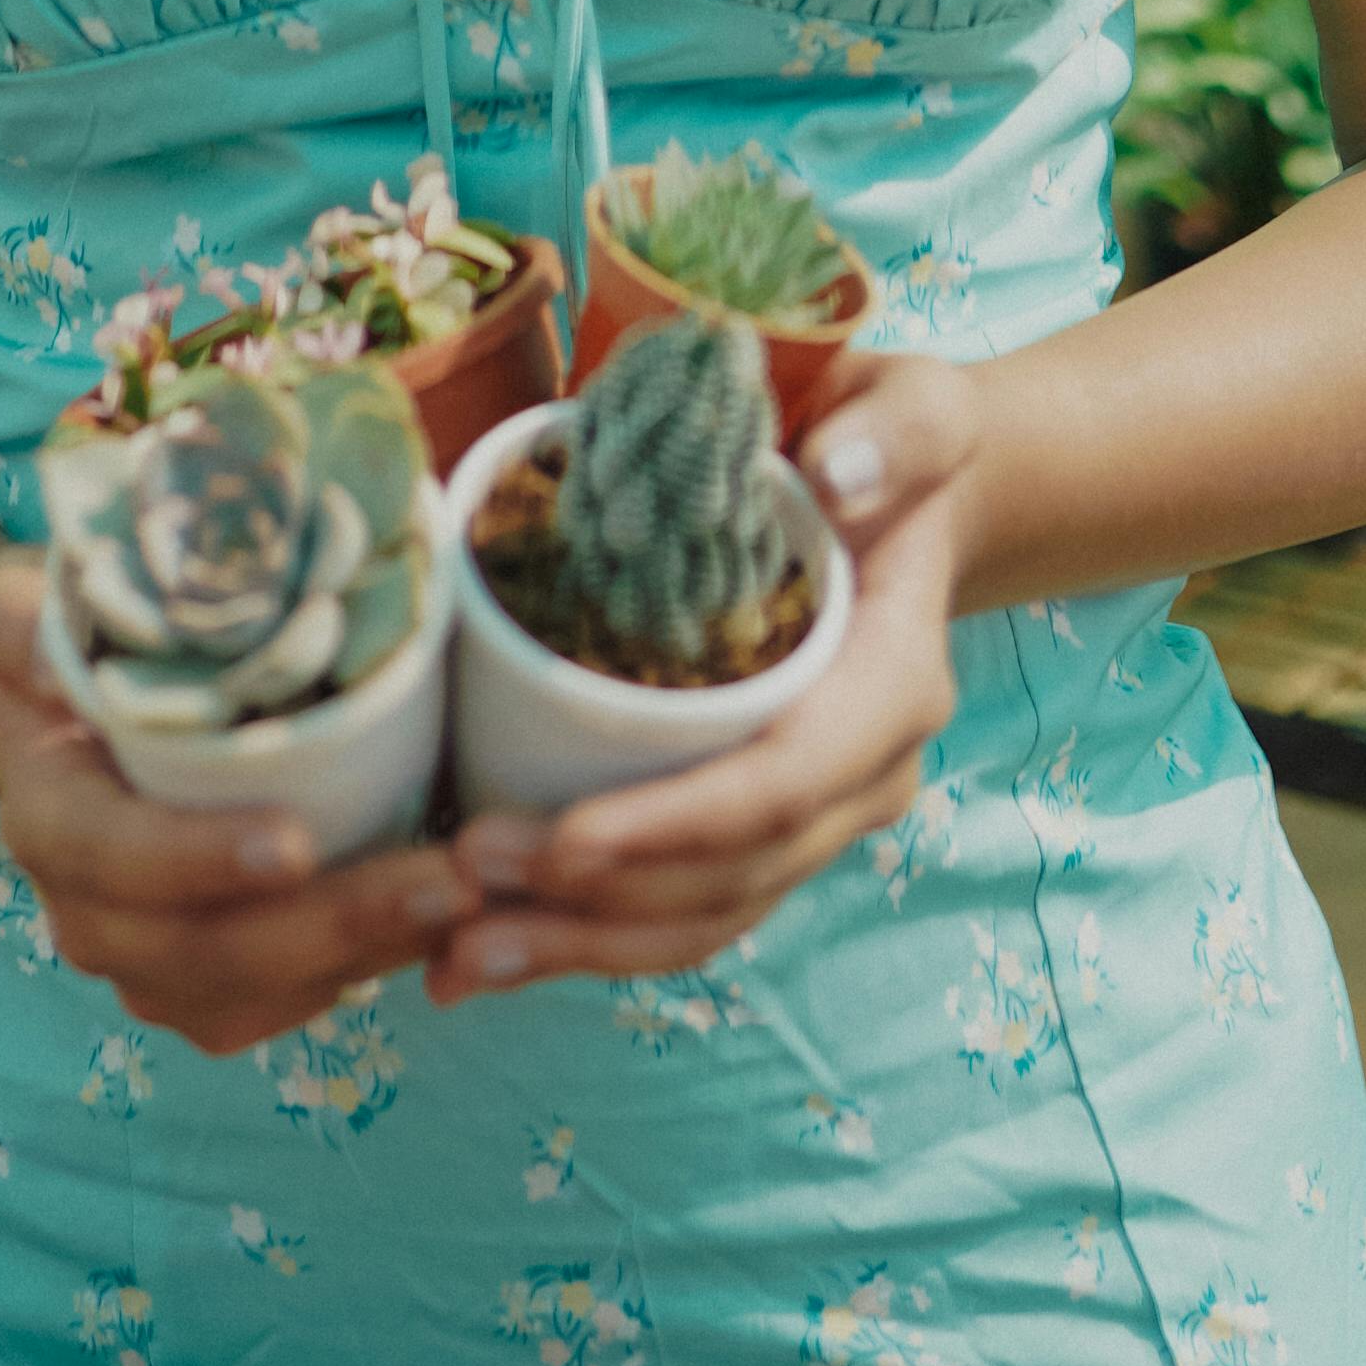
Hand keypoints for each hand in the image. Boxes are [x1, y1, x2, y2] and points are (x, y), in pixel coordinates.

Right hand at [0, 546, 483, 1055]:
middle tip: (448, 882)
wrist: (71, 715)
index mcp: (49, 823)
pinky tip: (452, 923)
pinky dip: (372, 965)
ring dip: (371, 953)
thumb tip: (47, 652)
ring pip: (263, 991)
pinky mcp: (211, 988)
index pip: (115, 858)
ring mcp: (152, 966)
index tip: (297, 841)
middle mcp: (91, 917)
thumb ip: (27, 623)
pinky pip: (291, 1002)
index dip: (198, 859)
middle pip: (208, 949)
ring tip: (474, 901)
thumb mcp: (28, 606)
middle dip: (333, 924)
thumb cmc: (71, 640)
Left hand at [423, 358, 978, 1004]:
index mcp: (894, 685)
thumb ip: (894, 434)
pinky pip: (682, 904)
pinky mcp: (759, 825)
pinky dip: (590, 934)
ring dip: (581, 944)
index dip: (676, 824)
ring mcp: (815, 815)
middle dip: (599, 900)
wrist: (903, 487)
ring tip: (454, 956)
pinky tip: (489, 948)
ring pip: (702, 915)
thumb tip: (837, 476)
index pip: (784, 783)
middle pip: (731, 877)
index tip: (563, 839)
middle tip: (465, 879)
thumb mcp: (911, 410)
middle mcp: (865, 775)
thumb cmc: (889, 439)